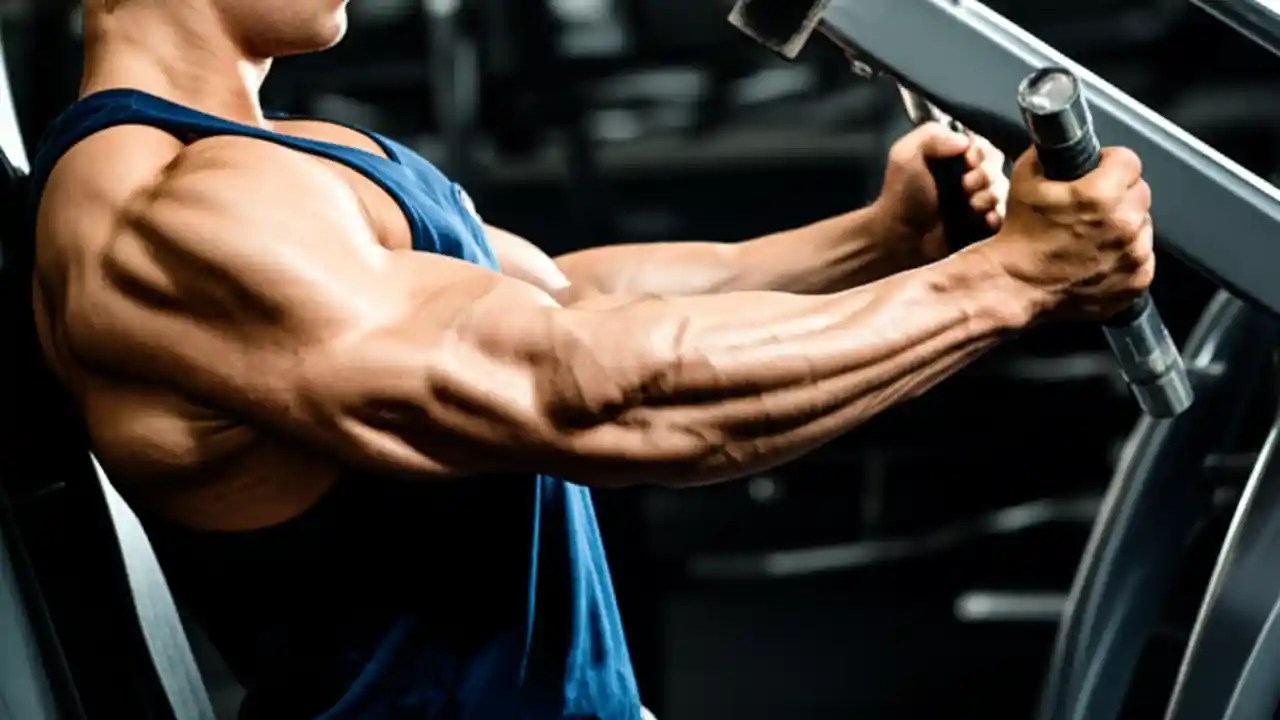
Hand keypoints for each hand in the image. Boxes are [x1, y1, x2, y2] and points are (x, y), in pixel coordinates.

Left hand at [872, 122, 1008, 266]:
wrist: (900, 239)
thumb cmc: (900, 196)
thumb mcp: (905, 155)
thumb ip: (931, 135)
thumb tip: (966, 141)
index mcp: (951, 155)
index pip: (982, 143)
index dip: (980, 151)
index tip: (968, 160)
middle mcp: (967, 174)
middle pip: (996, 164)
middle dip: (985, 174)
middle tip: (966, 186)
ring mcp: (976, 200)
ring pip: (1001, 188)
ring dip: (990, 195)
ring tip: (972, 206)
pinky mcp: (982, 224)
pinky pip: (1003, 215)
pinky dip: (998, 215)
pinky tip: (985, 219)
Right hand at [979, 146, 1153, 321]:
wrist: (1014, 285)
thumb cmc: (1018, 234)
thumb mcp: (1025, 179)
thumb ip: (1052, 154)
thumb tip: (1064, 143)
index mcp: (1101, 194)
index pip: (1129, 160)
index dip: (1111, 163)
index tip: (1099, 171)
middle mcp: (1125, 223)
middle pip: (1140, 192)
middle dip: (1120, 194)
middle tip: (1093, 207)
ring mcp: (1134, 255)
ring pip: (1143, 225)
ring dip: (1125, 225)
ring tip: (1094, 235)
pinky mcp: (1137, 280)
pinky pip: (1142, 257)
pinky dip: (1125, 256)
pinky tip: (1099, 258)